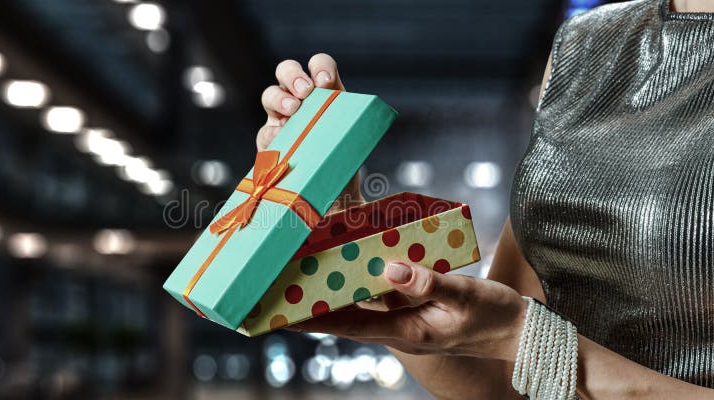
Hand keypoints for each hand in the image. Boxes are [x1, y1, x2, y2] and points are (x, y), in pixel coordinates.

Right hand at [255, 53, 361, 211]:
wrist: (335, 194)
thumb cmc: (345, 160)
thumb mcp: (352, 140)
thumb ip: (348, 128)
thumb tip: (347, 127)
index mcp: (325, 92)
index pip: (319, 65)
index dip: (320, 66)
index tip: (325, 82)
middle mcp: (300, 99)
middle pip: (286, 71)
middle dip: (293, 76)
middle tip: (304, 92)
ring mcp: (281, 118)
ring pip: (270, 95)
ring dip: (280, 99)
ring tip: (293, 112)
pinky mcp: (270, 143)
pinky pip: (265, 133)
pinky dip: (271, 133)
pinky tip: (279, 138)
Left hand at [292, 260, 528, 361]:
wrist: (518, 331)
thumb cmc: (494, 316)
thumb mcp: (465, 296)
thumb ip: (428, 282)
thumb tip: (390, 268)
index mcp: (407, 332)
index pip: (351, 326)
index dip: (317, 318)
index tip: (288, 313)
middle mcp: (398, 329)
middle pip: (348, 315)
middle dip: (319, 301)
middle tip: (289, 282)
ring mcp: (405, 319)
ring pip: (364, 303)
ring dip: (340, 285)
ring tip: (311, 265)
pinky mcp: (414, 308)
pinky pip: (384, 293)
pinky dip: (368, 275)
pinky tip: (357, 256)